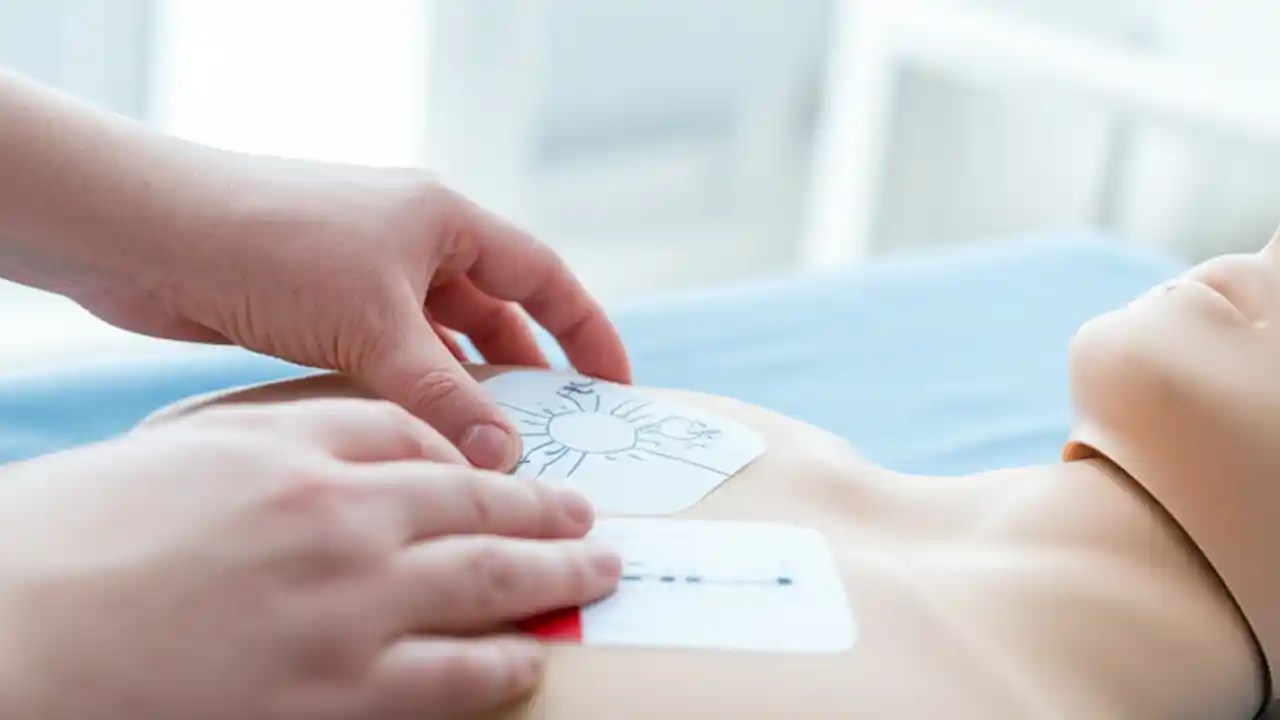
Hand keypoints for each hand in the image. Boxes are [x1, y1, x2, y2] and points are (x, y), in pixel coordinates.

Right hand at [0, 399, 619, 719]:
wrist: (13, 639)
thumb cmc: (79, 537)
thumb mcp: (186, 452)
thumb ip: (287, 435)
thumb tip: (375, 445)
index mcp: (296, 453)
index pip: (418, 438)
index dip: (478, 455)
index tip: (511, 469)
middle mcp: (337, 522)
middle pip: (478, 503)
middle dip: (549, 512)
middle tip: (591, 520)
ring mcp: (346, 611)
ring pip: (488, 584)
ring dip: (555, 578)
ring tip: (595, 573)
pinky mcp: (338, 697)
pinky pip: (456, 678)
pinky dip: (506, 664)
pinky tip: (530, 658)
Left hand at [85, 159, 629, 469]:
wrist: (145, 234)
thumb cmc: (270, 249)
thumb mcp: (377, 326)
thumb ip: (445, 396)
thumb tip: (505, 458)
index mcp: (443, 219)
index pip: (543, 276)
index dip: (587, 331)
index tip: (616, 387)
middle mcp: (412, 241)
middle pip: (494, 313)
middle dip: (526, 374)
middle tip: (554, 436)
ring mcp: (365, 273)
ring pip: (438, 342)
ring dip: (463, 391)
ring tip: (492, 452)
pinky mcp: (320, 306)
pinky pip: (388, 356)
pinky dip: (409, 394)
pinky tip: (419, 439)